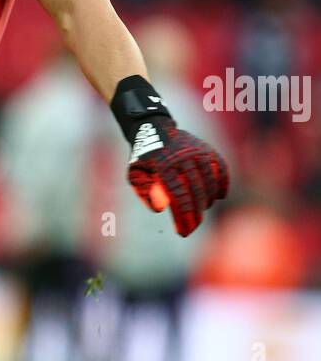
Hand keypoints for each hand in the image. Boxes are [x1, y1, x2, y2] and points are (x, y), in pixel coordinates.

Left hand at [127, 119, 229, 236]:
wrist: (153, 128)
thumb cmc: (144, 159)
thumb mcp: (136, 175)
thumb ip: (146, 192)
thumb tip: (161, 208)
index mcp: (163, 165)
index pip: (178, 195)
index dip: (183, 216)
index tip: (184, 232)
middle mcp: (183, 157)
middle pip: (195, 191)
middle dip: (196, 214)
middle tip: (193, 228)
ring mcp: (198, 151)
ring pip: (210, 180)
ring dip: (208, 200)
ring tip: (202, 211)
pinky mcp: (208, 149)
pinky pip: (221, 167)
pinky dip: (223, 183)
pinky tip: (220, 197)